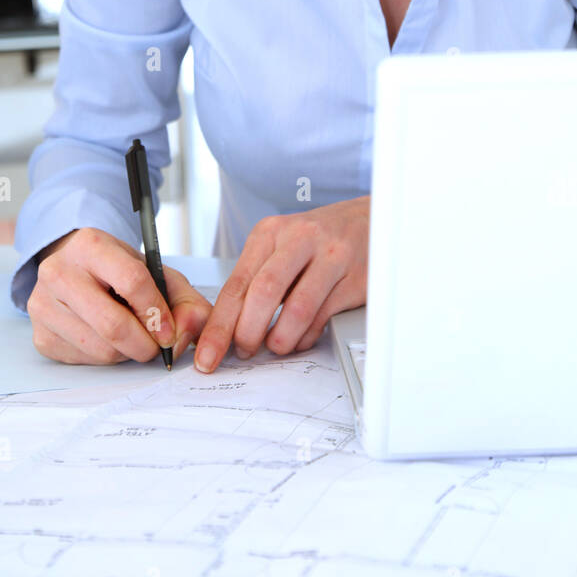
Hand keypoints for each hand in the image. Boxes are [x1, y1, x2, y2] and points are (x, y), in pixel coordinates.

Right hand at [28, 227, 211, 364]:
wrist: (76, 269)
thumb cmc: (118, 271)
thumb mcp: (155, 272)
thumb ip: (184, 300)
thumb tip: (185, 335)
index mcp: (90, 245)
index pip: (132, 281)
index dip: (158, 312)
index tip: (169, 331)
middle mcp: (58, 271)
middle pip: (112, 323)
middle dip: (144, 343)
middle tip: (155, 346)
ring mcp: (43, 305)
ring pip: (99, 348)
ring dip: (126, 352)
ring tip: (132, 337)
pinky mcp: (40, 335)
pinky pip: (84, 361)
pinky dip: (105, 358)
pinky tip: (107, 339)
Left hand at [193, 195, 368, 373]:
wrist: (369, 221)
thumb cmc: (317, 240)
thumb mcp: (280, 246)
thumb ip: (256, 280)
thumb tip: (227, 329)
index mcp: (270, 232)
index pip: (236, 284)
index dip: (219, 326)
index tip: (207, 354)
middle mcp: (299, 238)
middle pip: (263, 293)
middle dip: (247, 333)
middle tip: (244, 353)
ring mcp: (331, 256)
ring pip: (297, 308)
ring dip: (280, 339)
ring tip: (275, 347)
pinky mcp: (355, 277)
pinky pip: (323, 316)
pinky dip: (306, 337)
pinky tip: (302, 338)